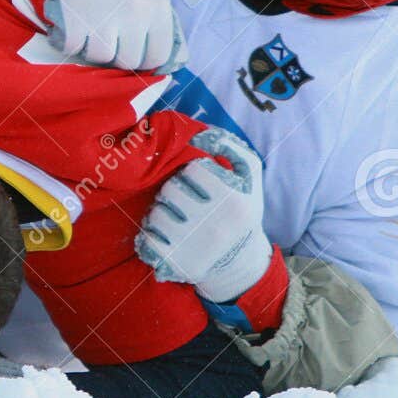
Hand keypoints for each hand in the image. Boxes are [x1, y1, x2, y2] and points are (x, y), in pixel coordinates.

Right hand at [35, 0, 187, 73]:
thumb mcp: (149, 2)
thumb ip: (164, 31)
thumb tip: (176, 64)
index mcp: (157, 2)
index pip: (159, 56)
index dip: (144, 59)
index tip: (133, 49)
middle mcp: (135, 5)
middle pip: (130, 61)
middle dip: (118, 56)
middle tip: (109, 36)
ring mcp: (103, 11)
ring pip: (103, 58)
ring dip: (95, 51)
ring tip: (93, 29)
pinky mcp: (74, 17)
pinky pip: (76, 50)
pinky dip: (74, 44)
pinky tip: (77, 28)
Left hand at [135, 127, 272, 302]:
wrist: (242, 262)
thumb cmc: (243, 211)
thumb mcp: (251, 176)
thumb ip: (231, 147)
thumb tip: (198, 135)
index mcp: (232, 199)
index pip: (191, 170)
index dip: (190, 173)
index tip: (196, 183)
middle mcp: (213, 223)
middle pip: (170, 190)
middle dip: (172, 190)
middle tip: (179, 198)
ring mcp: (193, 245)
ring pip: (155, 214)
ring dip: (159, 211)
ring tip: (171, 214)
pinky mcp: (177, 263)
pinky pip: (147, 239)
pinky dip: (150, 233)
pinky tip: (162, 232)